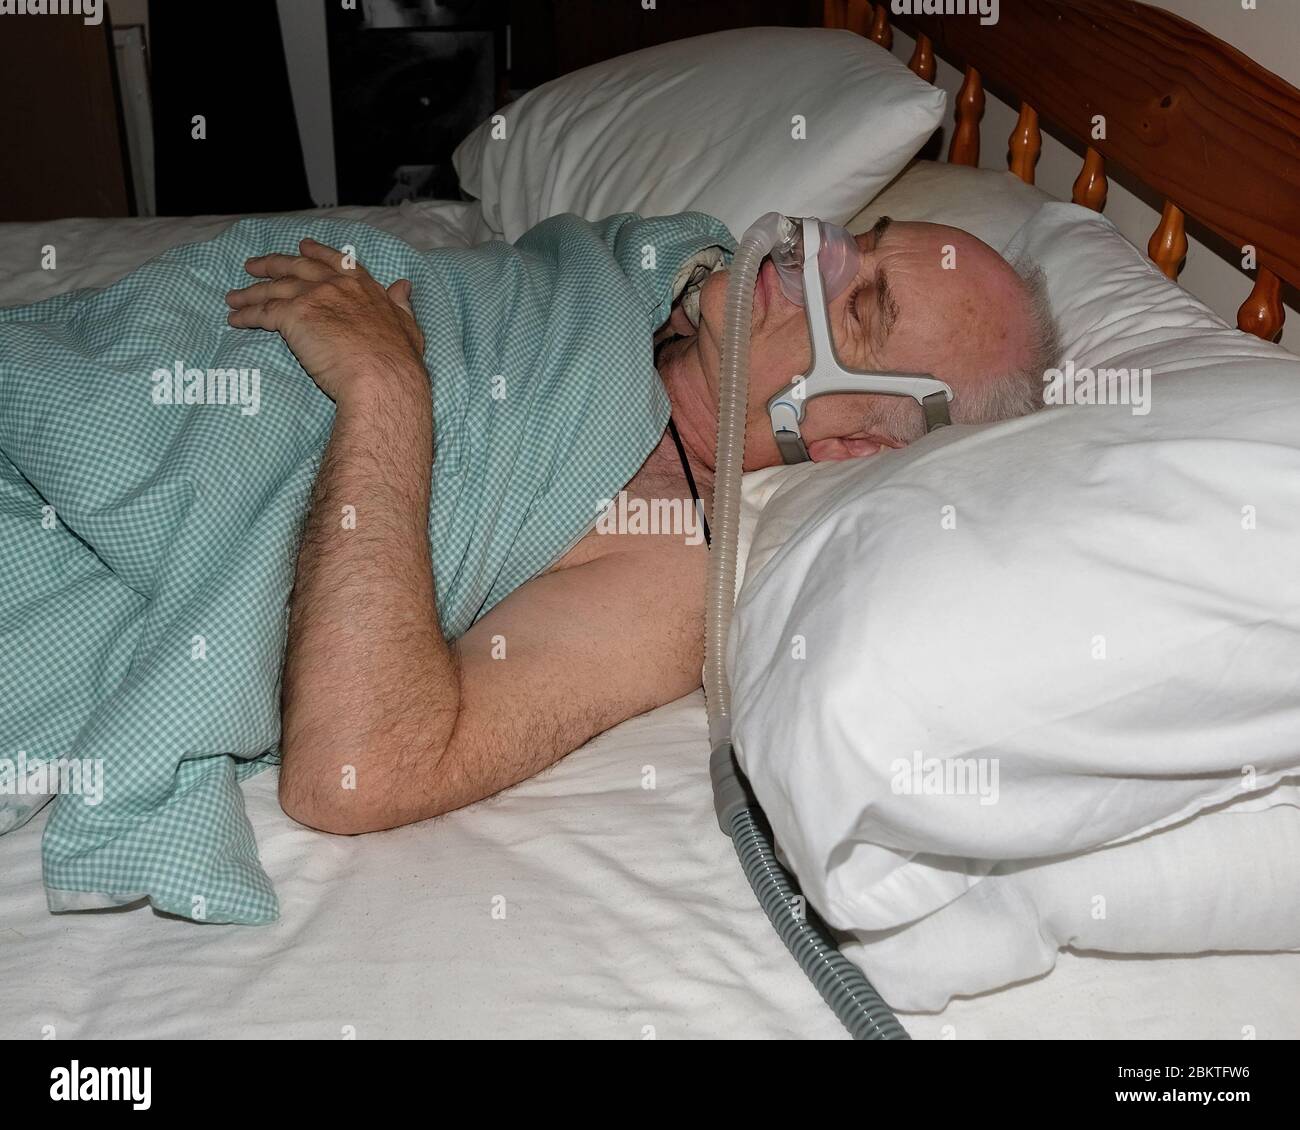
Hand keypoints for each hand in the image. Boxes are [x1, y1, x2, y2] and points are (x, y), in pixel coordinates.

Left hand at [225, 239, 425, 403]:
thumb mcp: (408, 327)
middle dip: (272, 264)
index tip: (301, 248)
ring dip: (250, 292)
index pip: (334, 261)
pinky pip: (262, 313)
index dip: (316, 253)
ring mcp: (312, 297)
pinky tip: (234, 319)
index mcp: (363, 286)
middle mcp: (335, 285)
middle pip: (295, 267)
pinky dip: (245, 315)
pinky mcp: (292, 316)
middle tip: (253, 265)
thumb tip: (403, 286)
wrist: (382, 377)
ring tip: (233, 297)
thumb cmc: (398, 361)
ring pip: (273, 289)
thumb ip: (401, 305)